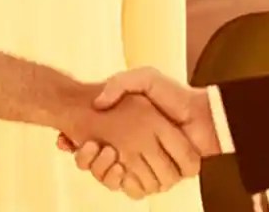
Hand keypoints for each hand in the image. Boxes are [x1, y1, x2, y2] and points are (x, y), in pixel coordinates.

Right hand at [56, 82, 199, 198]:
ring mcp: (139, 165)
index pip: (88, 141)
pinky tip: (116, 166)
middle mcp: (128, 149)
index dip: (74, 141)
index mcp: (123, 129)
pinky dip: (118, 181)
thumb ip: (121, 83)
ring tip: (100, 152)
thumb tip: (98, 103)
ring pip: (107, 177)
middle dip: (84, 158)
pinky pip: (128, 188)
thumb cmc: (175, 96)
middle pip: (93, 163)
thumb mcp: (145, 78)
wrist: (204, 118)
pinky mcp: (151, 178)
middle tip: (81, 145)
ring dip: (98, 169)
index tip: (64, 138)